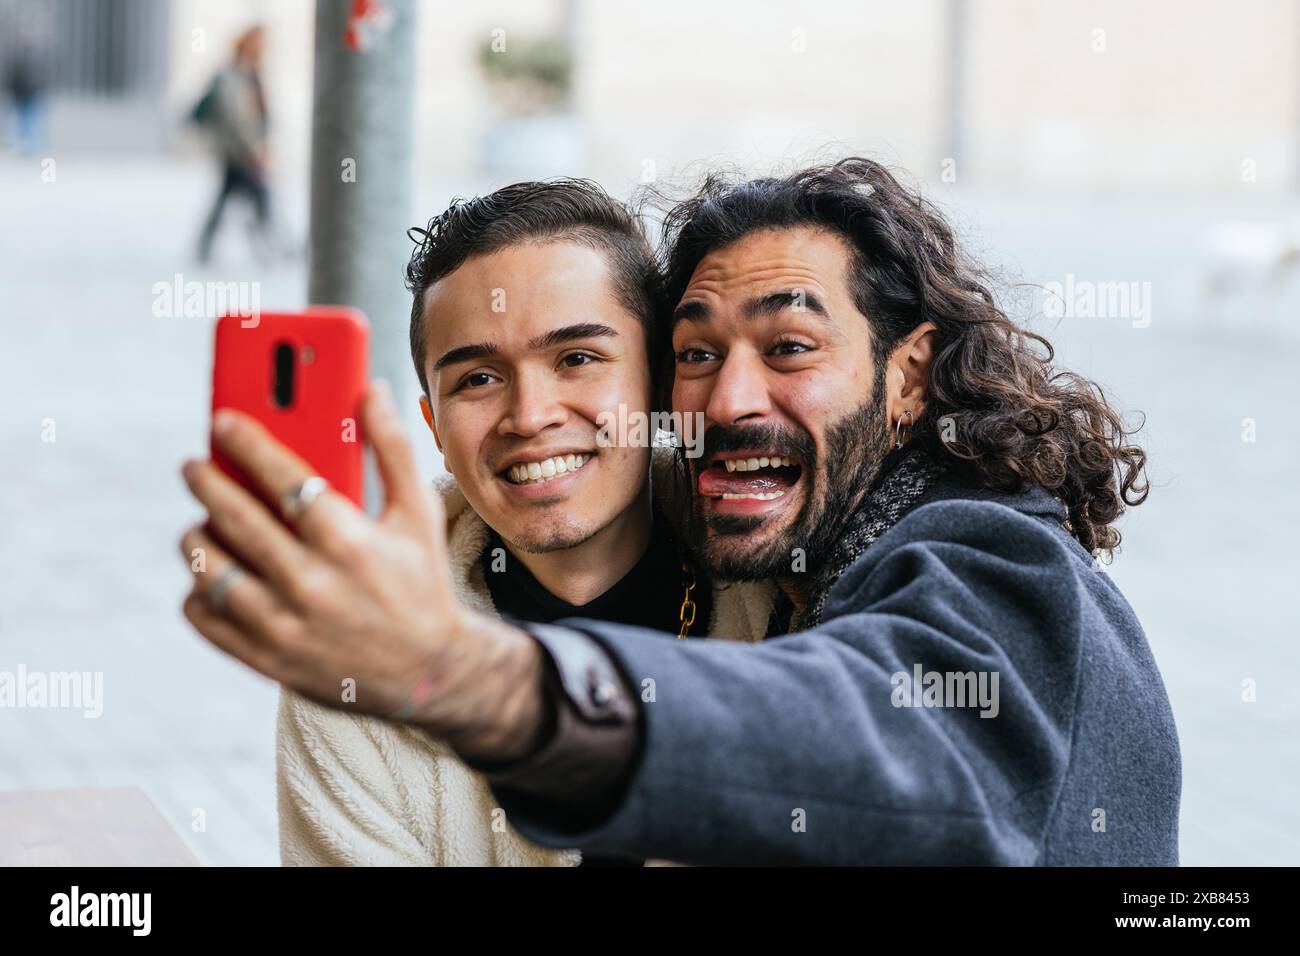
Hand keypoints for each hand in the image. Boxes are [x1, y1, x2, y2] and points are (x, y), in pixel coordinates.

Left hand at [178, 381, 546, 761]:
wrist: (427, 673)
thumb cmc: (421, 582)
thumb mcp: (419, 514)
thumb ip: (393, 448)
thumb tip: (371, 390)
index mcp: (349, 542)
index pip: (283, 479)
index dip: (247, 443)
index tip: (222, 420)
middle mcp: (311, 583)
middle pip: (235, 519)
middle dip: (206, 482)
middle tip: (194, 465)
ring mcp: (283, 625)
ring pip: (210, 568)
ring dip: (198, 537)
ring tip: (203, 523)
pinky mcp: (266, 657)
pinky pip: (205, 615)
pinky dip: (198, 590)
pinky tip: (212, 572)